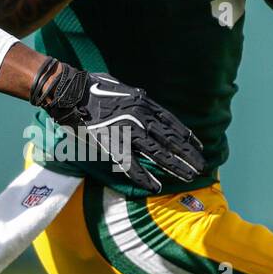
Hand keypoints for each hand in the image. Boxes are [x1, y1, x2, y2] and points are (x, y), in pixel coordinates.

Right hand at [30, 59, 204, 193]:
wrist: (71, 93)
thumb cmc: (93, 87)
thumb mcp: (122, 88)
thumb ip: (136, 99)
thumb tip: (143, 101)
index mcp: (144, 103)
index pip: (172, 123)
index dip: (187, 137)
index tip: (198, 147)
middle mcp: (141, 117)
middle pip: (171, 140)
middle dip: (188, 155)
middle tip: (201, 167)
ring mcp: (129, 132)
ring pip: (158, 153)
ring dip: (175, 167)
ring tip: (189, 177)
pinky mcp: (113, 145)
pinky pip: (132, 165)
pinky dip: (145, 177)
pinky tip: (156, 186)